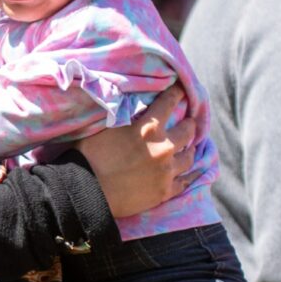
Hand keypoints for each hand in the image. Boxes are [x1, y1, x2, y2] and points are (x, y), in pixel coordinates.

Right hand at [77, 86, 196, 217]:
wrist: (87, 191)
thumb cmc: (89, 156)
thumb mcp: (105, 127)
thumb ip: (122, 117)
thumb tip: (129, 107)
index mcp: (148, 128)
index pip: (168, 104)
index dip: (175, 94)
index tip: (180, 90)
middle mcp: (163, 147)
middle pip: (187, 131)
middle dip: (189, 124)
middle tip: (190, 123)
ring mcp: (166, 171)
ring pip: (189, 157)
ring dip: (190, 150)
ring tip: (190, 148)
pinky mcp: (165, 191)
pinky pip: (185, 182)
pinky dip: (190, 176)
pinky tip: (193, 174)